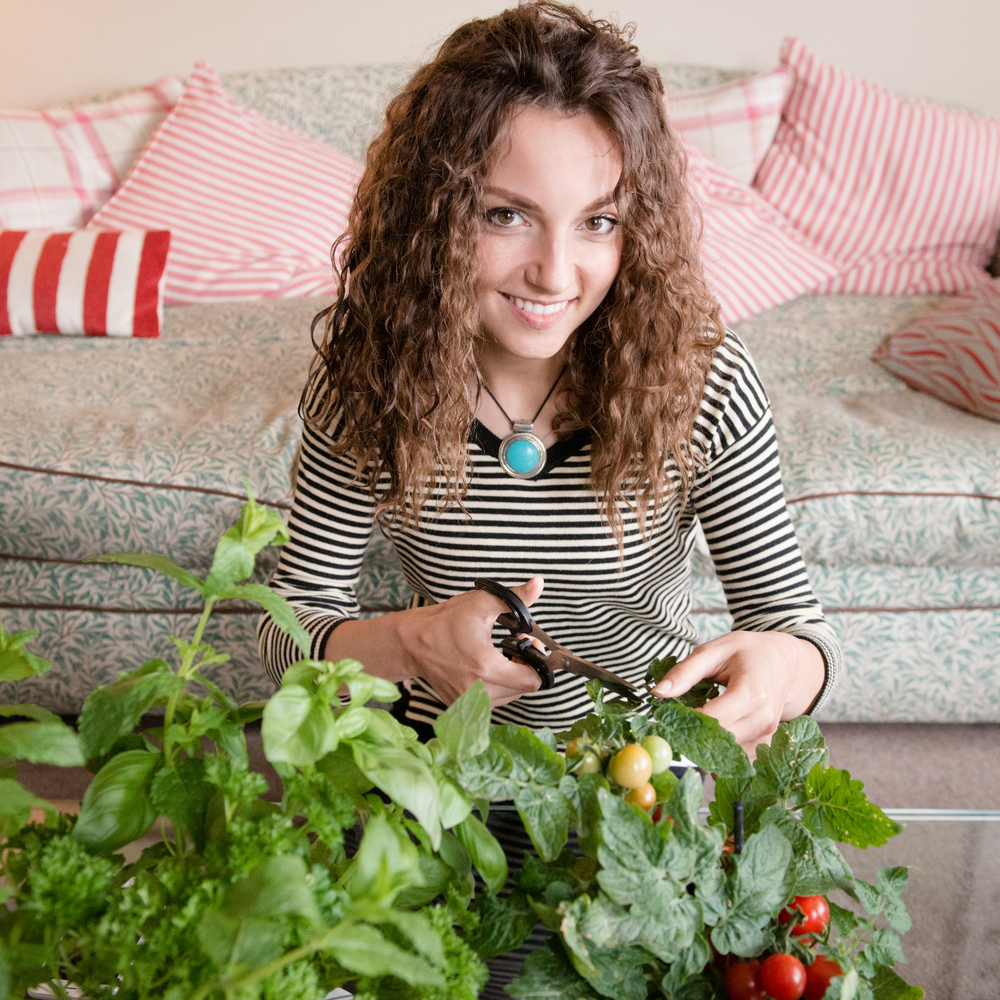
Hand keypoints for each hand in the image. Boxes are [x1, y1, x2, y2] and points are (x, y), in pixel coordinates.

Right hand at [396, 576, 545, 707]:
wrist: (413, 642)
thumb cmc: (446, 622)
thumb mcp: (481, 603)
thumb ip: (515, 598)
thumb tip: (538, 584)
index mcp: (486, 667)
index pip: (532, 681)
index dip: (536, 662)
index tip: (525, 644)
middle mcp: (478, 691)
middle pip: (523, 689)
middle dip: (525, 668)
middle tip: (514, 647)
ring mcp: (468, 702)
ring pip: (509, 697)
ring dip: (512, 679)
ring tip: (500, 657)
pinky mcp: (460, 705)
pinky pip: (493, 702)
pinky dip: (497, 687)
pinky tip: (487, 669)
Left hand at [650, 630, 824, 756]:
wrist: (786, 662)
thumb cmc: (749, 652)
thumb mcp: (715, 650)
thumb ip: (685, 671)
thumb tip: (658, 693)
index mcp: (751, 692)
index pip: (711, 719)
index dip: (684, 720)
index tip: (664, 716)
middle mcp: (762, 719)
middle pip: (718, 741)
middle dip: (691, 736)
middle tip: (672, 725)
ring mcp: (766, 735)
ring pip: (725, 754)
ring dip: (703, 746)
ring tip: (691, 726)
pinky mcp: (765, 744)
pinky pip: (736, 759)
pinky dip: (719, 753)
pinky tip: (708, 737)